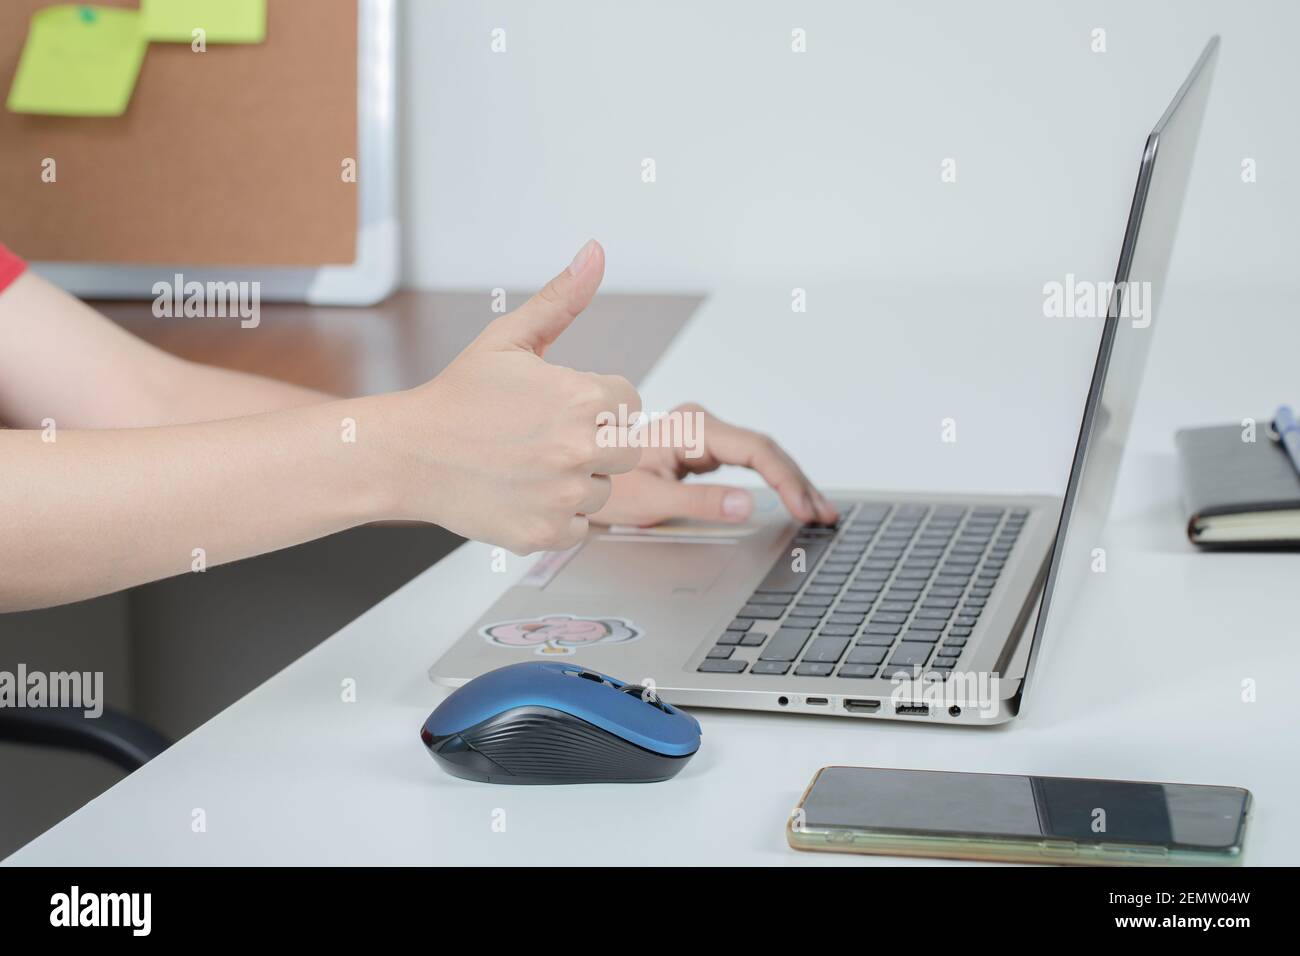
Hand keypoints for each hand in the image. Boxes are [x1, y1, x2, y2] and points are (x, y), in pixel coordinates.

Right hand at [386, 240, 640, 552]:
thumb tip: (595, 254)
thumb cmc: (457, 398)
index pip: (630, 402)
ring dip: (577, 480)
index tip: (560, 406)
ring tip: (530, 465)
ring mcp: (564, 497)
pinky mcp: (547, 533)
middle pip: (626, 449)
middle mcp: (580, 450)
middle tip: (545, 437)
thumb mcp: (509, 339)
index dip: (598, 402)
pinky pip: (580, 527)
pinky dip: (558, 515)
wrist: (408, 454)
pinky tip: (524, 493)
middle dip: (595, 442)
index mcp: (583, 400)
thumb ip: (561, 299)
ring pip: (603, 490)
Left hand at [589, 403, 837, 526]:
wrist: (583, 476)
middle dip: (798, 482)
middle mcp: (702, 425)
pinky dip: (774, 481)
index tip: (803, 508)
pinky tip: (792, 497)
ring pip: (762, 455)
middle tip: (823, 515)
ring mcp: (705, 436)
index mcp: (692, 428)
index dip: (786, 480)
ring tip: (818, 510)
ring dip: (792, 481)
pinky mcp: (705, 449)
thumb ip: (700, 502)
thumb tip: (748, 504)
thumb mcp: (652, 501)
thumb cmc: (609, 486)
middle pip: (766, 451)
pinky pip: (750, 462)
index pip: (756, 450)